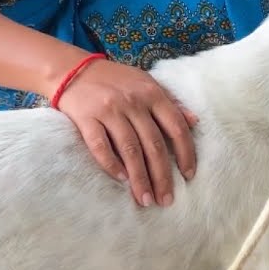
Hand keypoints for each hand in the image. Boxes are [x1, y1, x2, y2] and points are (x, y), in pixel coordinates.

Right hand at [54, 60, 197, 207]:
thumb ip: (170, 102)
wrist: (74, 70)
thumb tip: (194, 122)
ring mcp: (109, 110)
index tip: (189, 176)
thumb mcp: (147, 83)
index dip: (185, 154)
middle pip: (153, 144)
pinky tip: (120, 179)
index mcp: (152, 94)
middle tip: (166, 199)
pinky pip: (100, 145)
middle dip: (162, 175)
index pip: (176, 127)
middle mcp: (133, 102)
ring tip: (145, 199)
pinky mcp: (86, 118)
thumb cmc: (115, 80)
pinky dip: (111, 164)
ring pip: (130, 149)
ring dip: (139, 178)